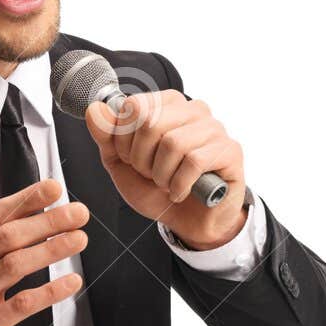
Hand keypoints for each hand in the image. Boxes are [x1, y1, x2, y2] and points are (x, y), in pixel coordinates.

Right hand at [0, 178, 87, 325]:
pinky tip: (69, 283)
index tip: (52, 189)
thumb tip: (5, 220)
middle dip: (48, 220)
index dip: (26, 199)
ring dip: (52, 249)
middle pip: (10, 235)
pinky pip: (22, 304)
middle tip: (77, 213)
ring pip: (16, 264)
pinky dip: (50, 292)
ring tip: (78, 240)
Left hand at [85, 90, 247, 248]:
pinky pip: (194, 161)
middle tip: (150, 175)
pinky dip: (180, 184)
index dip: (124, 140)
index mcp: (167, 105)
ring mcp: (214, 128)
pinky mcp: (230, 150)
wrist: (188, 220)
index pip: (134, 106)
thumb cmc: (157, 189)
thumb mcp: (122, 165)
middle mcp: (193, 109)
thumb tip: (95, 109)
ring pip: (172, 143)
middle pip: (150, 122)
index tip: (132, 159)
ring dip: (161, 175)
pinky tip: (181, 191)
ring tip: (167, 184)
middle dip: (141, 159)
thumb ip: (106, 137)